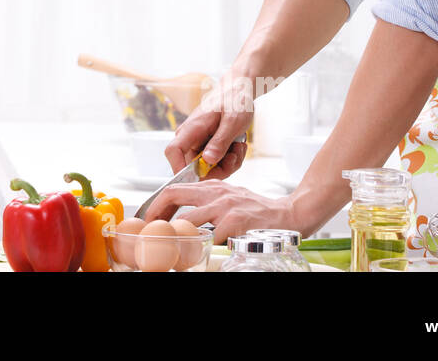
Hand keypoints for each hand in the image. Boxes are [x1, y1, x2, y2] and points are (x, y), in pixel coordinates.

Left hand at [141, 180, 299, 243]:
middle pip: (174, 195)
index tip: (148, 217)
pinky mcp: (235, 221)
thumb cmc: (257, 209)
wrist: (289, 214)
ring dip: (179, 234)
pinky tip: (205, 251)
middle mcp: (215, 192)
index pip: (174, 188)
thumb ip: (209, 201)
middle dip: (157, 213)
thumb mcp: (230, 196)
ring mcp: (224, 206)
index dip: (157, 203)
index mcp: (212, 186)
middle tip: (149, 229)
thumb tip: (185, 214)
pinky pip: (211, 237)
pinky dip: (205, 246)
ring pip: (188, 220)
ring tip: (174, 244)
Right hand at [165, 72, 252, 179]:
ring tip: (239, 147)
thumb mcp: (232, 122)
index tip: (200, 178)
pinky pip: (215, 163)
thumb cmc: (235, 101)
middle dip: (218, 169)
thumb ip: (220, 142)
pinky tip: (238, 146)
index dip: (180, 169)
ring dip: (228, 163)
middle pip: (194, 167)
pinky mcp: (207, 146)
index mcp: (192, 128)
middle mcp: (190, 138)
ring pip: (207, 168)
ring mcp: (198, 143)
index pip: (173, 152)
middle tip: (235, 156)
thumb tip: (207, 161)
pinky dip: (230, 159)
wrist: (239, 91)